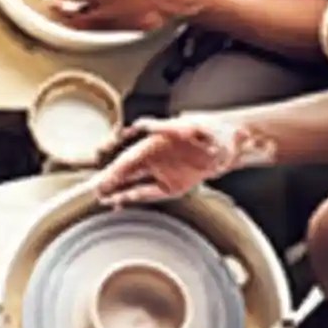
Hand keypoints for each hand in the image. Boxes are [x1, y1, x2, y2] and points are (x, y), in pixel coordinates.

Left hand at [51, 0, 203, 31]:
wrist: (168, 1)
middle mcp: (104, 9)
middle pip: (73, 14)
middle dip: (59, 11)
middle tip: (50, 7)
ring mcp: (110, 21)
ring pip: (81, 24)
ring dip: (67, 20)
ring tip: (59, 15)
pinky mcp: (117, 29)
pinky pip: (93, 29)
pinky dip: (82, 25)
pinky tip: (78, 21)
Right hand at [95, 117, 234, 206]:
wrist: (233, 143)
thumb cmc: (215, 130)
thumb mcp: (195, 126)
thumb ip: (169, 127)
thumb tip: (143, 125)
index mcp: (157, 142)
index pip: (130, 158)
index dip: (115, 169)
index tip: (104, 177)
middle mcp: (156, 156)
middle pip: (127, 170)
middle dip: (110, 180)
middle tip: (94, 191)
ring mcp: (163, 171)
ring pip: (133, 182)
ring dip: (117, 190)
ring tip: (101, 198)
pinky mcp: (173, 185)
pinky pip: (147, 192)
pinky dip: (132, 197)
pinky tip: (118, 202)